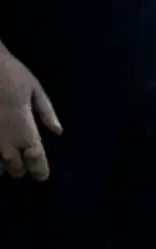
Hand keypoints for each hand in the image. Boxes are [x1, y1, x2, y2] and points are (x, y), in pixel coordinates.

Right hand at [0, 40, 60, 180]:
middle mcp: (4, 137)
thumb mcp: (34, 88)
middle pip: (13, 165)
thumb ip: (45, 112)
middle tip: (22, 170)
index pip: (35, 157)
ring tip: (4, 165)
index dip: (39, 169)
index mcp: (23, 128)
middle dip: (18, 169)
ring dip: (0, 165)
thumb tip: (57, 131)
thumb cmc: (9, 71)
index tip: (42, 176)